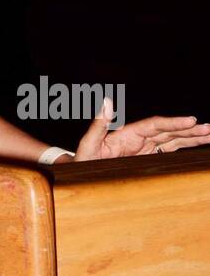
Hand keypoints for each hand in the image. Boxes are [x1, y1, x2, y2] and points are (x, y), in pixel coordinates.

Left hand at [74, 96, 209, 160]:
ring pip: (172, 141)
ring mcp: (143, 149)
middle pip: (168, 131)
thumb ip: (98, 125)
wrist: (79, 173)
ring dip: (190, 138)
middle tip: (209, 129)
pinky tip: (196, 145)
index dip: (173, 123)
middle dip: (189, 130)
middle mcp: (138, 139)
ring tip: (209, 135)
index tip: (191, 121)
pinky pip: (167, 152)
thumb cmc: (82, 160)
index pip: (155, 125)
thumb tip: (107, 102)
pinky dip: (183, 148)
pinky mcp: (146, 159)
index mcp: (127, 134)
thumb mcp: (87, 144)